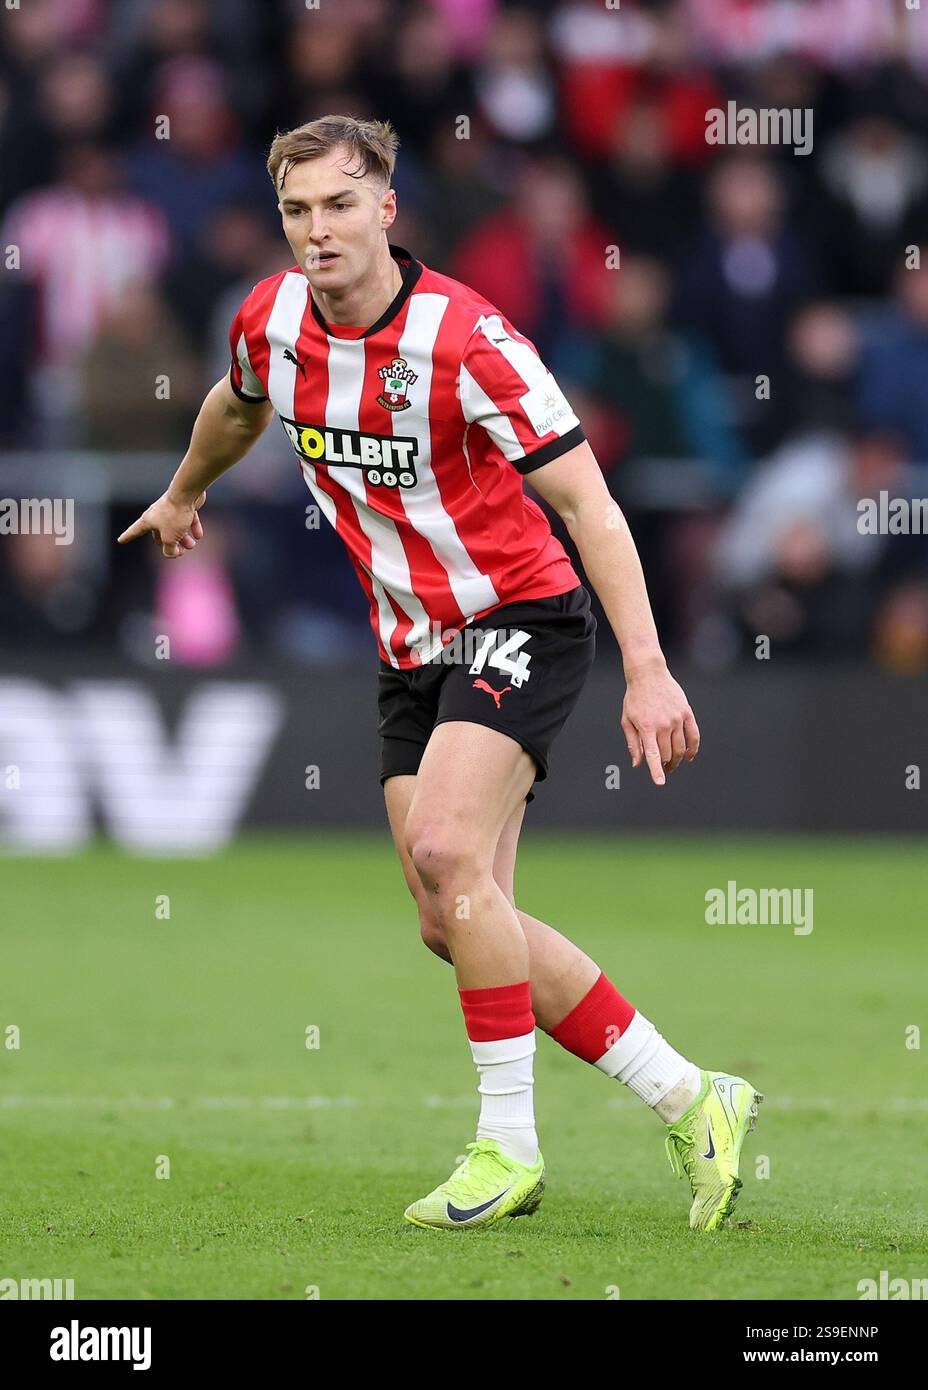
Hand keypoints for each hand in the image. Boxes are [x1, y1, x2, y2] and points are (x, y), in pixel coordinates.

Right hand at [117, 490, 206, 558]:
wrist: (187, 492)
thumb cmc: (174, 515)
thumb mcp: (169, 538)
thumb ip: (169, 550)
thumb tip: (172, 554)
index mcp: (147, 521)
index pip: (134, 532)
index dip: (127, 537)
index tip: (120, 540)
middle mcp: (157, 515)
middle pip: (160, 533)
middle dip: (169, 544)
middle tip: (179, 552)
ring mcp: (170, 510)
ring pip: (175, 528)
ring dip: (183, 538)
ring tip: (191, 545)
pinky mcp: (183, 506)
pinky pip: (186, 519)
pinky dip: (192, 527)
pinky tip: (198, 535)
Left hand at [621, 658, 699, 786]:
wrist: (648, 674)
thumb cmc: (634, 698)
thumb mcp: (627, 720)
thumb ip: (632, 743)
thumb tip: (637, 764)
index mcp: (646, 727)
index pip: (654, 754)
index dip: (656, 771)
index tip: (660, 783)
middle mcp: (663, 724)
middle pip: (668, 754)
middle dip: (665, 766)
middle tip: (662, 769)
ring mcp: (676, 719)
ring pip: (680, 748)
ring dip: (677, 760)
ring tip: (672, 765)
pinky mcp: (686, 713)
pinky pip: (694, 735)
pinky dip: (693, 749)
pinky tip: (689, 756)